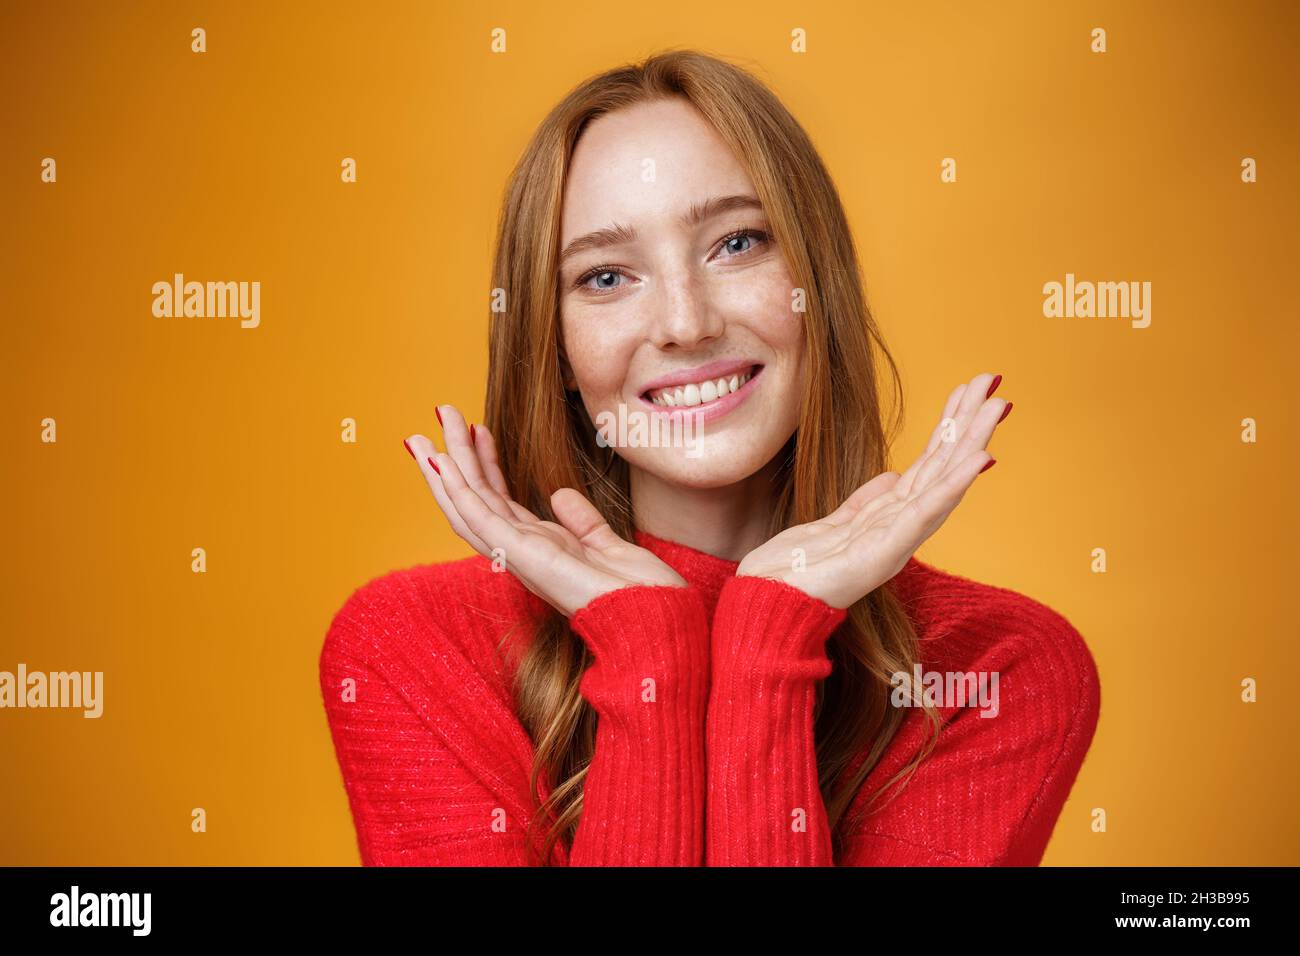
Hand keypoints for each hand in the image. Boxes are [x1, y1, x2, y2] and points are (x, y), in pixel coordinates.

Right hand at [404, 404, 687, 616]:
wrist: (656, 618)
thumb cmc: (640, 594)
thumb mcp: (608, 545)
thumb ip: (582, 522)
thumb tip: (560, 495)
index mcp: (542, 549)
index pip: (500, 501)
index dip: (486, 464)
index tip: (478, 429)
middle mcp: (524, 553)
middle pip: (477, 500)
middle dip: (454, 459)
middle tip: (439, 418)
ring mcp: (520, 556)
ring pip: (467, 508)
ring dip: (443, 470)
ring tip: (420, 434)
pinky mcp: (524, 556)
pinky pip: (480, 519)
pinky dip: (457, 492)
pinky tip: (440, 464)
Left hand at [735, 371, 1009, 608]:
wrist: (766, 604)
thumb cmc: (794, 572)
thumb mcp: (832, 525)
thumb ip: (867, 501)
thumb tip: (894, 476)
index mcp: (888, 519)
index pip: (928, 465)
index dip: (949, 427)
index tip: (970, 390)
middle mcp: (899, 530)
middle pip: (942, 468)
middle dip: (969, 425)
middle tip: (995, 382)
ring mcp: (895, 542)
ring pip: (942, 483)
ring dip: (971, 443)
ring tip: (996, 406)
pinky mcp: (882, 555)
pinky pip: (923, 514)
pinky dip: (952, 485)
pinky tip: (977, 458)